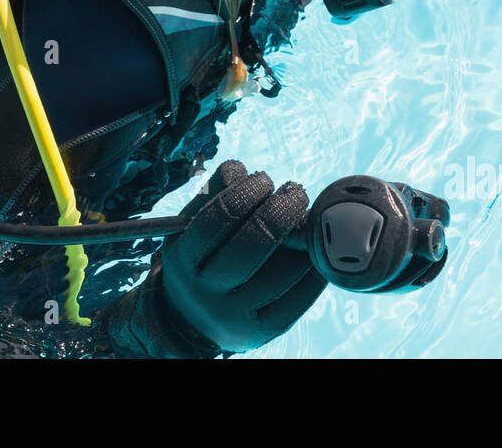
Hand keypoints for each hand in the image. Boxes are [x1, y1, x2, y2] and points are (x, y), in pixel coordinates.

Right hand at [101, 160, 325, 356]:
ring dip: (305, 237)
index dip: (248, 190)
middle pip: (255, 241)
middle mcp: (206, 290)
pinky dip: (315, 270)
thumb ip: (214, 193)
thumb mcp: (190, 227)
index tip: (264, 180)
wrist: (191, 321)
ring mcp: (235, 315)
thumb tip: (242, 170)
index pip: (218, 216)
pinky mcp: (262, 332)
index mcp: (184, 258)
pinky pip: (299, 298)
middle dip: (282, 208)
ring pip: (284, 270)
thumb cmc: (200, 258)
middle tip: (295, 192)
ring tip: (307, 220)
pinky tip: (317, 251)